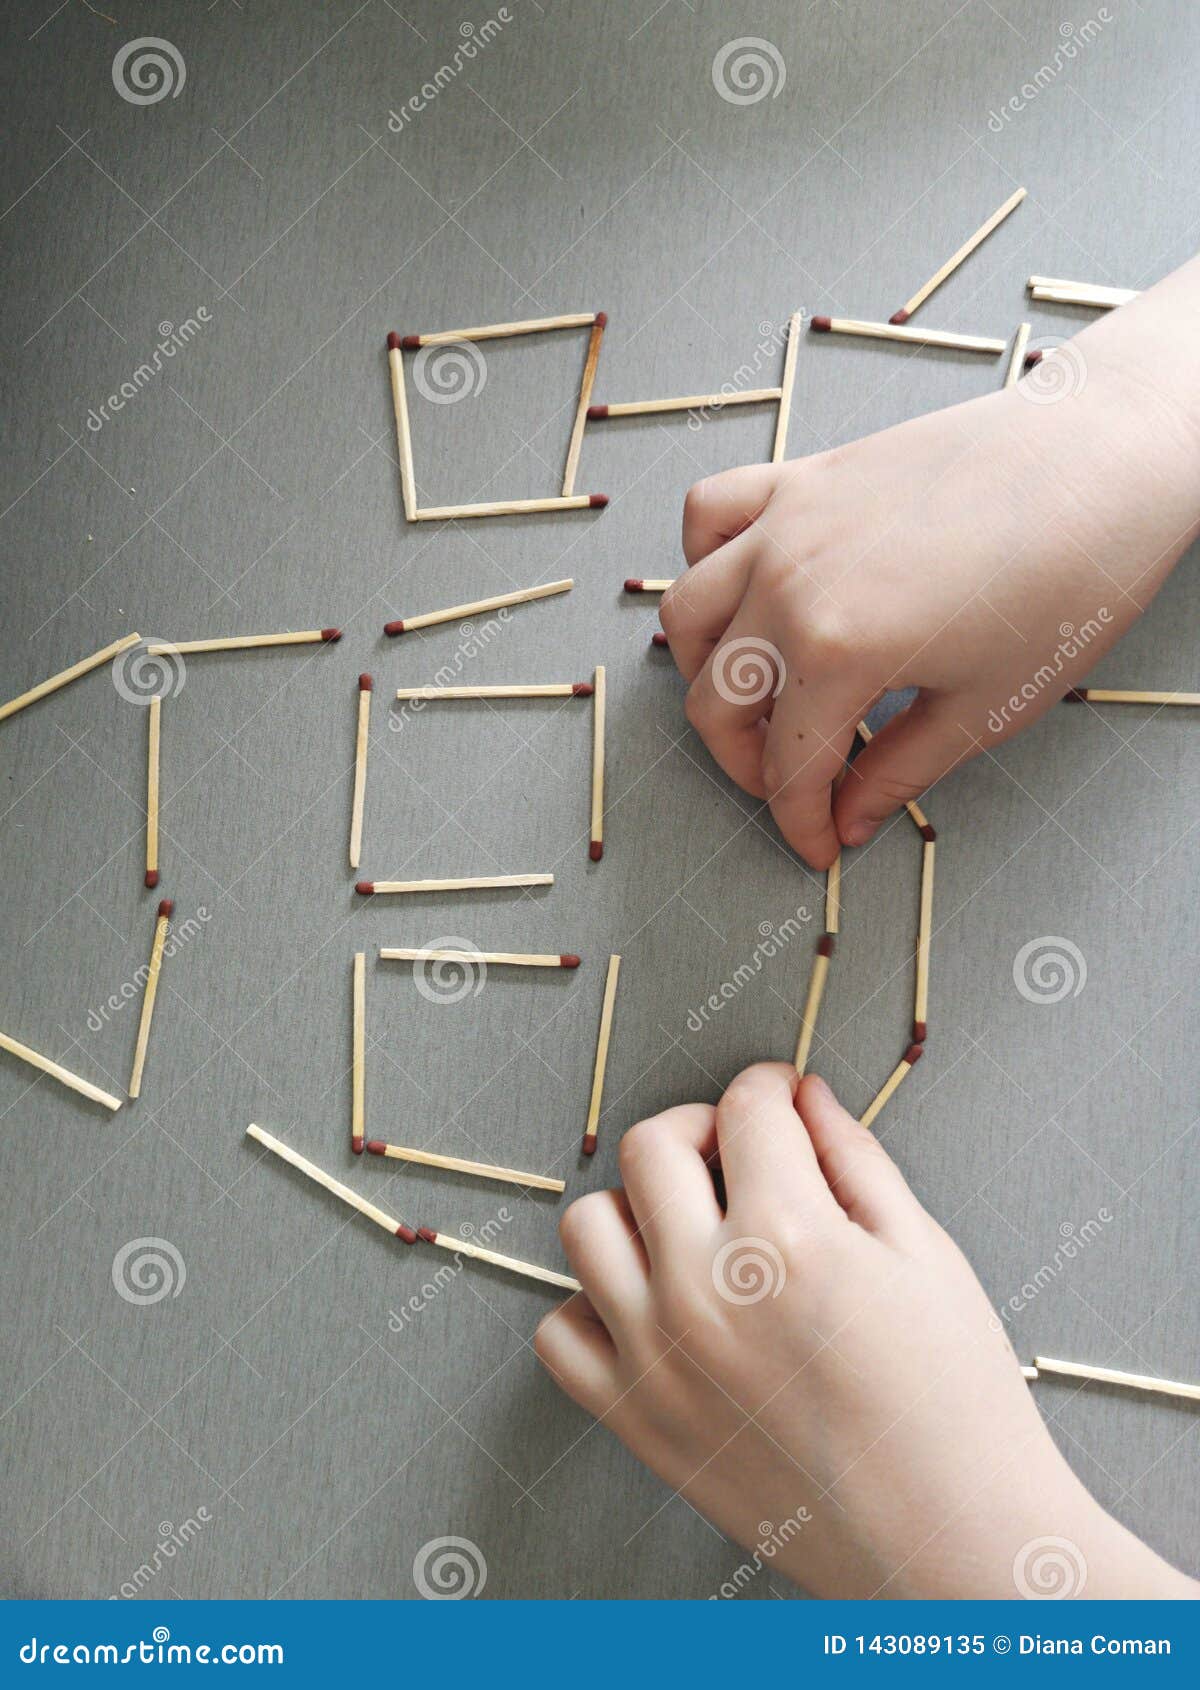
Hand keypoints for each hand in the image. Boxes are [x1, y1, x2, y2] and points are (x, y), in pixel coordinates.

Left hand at [536, 1065, 1195, 1597]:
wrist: (950, 1541)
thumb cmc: (956, 1404)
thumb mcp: (926, 1254)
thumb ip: (854, 1158)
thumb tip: (804, 1096)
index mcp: (786, 1238)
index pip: (746, 1109)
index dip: (770, 1086)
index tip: (779, 1097)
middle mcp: (704, 1290)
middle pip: (650, 1146)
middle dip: (700, 1127)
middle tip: (739, 1152)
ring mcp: (657, 1358)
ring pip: (588, 1225)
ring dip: (637, 1207)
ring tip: (694, 1228)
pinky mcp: (636, 1421)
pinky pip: (560, 1333)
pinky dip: (593, 1305)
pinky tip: (653, 1305)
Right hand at [661, 283, 1199, 867]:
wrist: (1105, 459)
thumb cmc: (1068, 577)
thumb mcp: (987, 705)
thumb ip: (900, 770)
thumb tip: (850, 818)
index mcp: (836, 650)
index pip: (787, 765)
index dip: (799, 821)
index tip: (820, 846)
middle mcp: (789, 584)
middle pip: (716, 698)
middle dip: (745, 761)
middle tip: (793, 784)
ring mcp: (786, 524)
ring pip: (688, 612)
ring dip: (705, 670)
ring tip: (752, 695)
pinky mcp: (802, 478)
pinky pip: (710, 514)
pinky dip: (705, 557)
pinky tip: (746, 588)